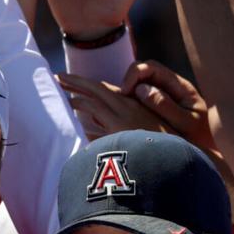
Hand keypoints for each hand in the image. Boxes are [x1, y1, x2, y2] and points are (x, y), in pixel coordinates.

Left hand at [56, 73, 171, 140]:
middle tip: (58, 77)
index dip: (88, 85)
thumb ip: (113, 129)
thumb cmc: (159, 148)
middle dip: (76, 82)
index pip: (105, 90)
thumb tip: (89, 131)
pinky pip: (96, 109)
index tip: (71, 82)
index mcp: (133, 105)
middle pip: (96, 88)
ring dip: (75, 87)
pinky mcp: (119, 125)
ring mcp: (123, 114)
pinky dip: (81, 103)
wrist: (176, 156)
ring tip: (57, 83)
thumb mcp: (137, 133)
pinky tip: (69, 103)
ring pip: (94, 94)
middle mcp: (127, 106)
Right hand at [120, 60, 213, 150]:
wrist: (212, 150)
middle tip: (121, 102)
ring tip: (124, 111)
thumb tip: (141, 89)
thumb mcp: (185, 124)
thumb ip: (166, 106)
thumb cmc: (201, 138)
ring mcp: (164, 96)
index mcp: (179, 86)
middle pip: (142, 71)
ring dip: (128, 94)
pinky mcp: (158, 107)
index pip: (151, 67)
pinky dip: (131, 103)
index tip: (125, 92)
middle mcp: (170, 87)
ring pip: (139, 85)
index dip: (134, 74)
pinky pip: (140, 99)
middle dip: (128, 82)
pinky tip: (129, 117)